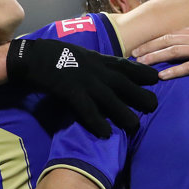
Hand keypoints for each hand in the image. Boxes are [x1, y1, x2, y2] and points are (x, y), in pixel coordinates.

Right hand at [6, 38, 157, 137]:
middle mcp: (95, 69)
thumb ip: (97, 64)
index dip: (142, 72)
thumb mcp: (82, 55)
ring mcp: (84, 81)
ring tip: (134, 126)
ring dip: (124, 113)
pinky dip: (97, 121)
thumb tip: (111, 72)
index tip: (156, 78)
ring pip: (110, 99)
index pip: (125, 65)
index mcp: (98, 60)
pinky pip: (87, 109)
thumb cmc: (55, 56)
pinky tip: (105, 133)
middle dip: (140, 95)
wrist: (32, 56)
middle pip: (124, 83)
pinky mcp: (70, 91)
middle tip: (155, 106)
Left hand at [132, 23, 188, 81]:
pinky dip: (173, 71)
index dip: (158, 39)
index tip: (145, 45)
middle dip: (149, 46)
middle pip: (169, 39)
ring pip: (174, 51)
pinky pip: (187, 67)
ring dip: (155, 57)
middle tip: (133, 53)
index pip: (176, 32)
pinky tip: (160, 76)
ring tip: (140, 64)